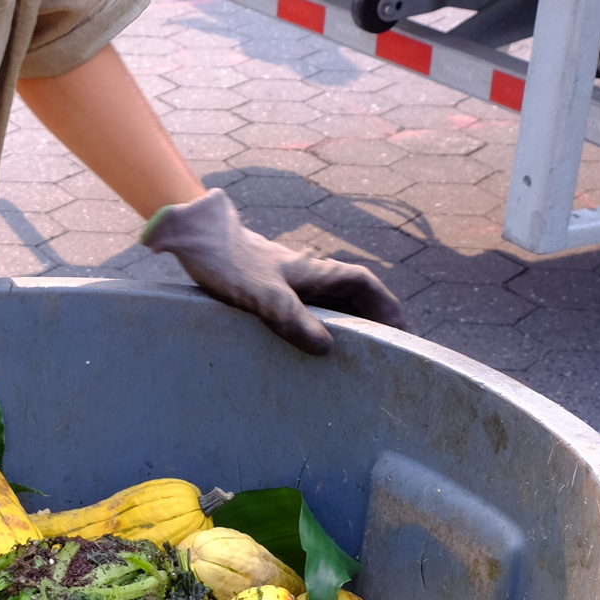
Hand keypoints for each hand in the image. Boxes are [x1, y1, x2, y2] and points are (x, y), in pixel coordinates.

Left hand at [141, 187, 405, 355]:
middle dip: (372, 322)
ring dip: (346, 327)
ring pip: (330, 305)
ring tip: (355, 360)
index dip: (387, 307)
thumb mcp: (263, 295)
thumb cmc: (229, 263)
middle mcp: (310, 276)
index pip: (365, 285)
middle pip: (353, 298)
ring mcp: (291, 283)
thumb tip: (326, 348)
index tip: (403, 332)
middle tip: (385, 356)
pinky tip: (310, 350)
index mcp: (316, 272)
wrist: (196, 240)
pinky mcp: (271, 291)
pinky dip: (317, 329)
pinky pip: (306, 311)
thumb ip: (292, 319)